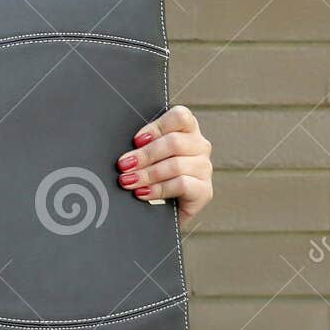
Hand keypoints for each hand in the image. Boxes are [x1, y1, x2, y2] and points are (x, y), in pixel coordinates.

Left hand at [114, 105, 212, 231]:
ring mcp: (204, 168)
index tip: (136, 141)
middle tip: (124, 165)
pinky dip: (158, 189)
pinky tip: (143, 193)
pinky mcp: (204, 191)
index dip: (157, 127)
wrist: (162, 212)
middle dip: (145, 155)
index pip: (181, 116)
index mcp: (188, 130)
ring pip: (176, 165)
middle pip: (174, 142)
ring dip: (147, 174)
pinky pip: (181, 185)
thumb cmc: (153, 177)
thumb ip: (143, 145)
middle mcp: (200, 146)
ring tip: (128, 181)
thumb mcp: (148, 156)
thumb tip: (126, 151)